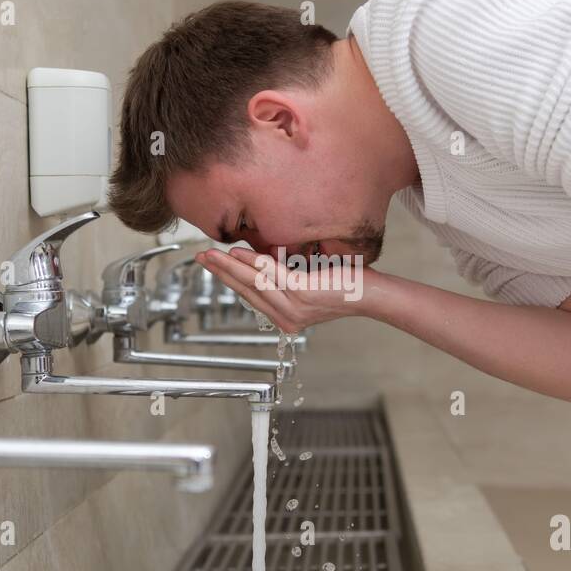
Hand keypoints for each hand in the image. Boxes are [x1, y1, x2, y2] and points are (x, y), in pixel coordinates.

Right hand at [195, 246, 373, 333]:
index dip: (229, 279)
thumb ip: (286, 277)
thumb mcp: (308, 282)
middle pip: (246, 290)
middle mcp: (286, 317)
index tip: (212, 264)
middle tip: (201, 258)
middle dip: (221, 272)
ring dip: (230, 266)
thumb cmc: (344, 283)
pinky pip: (271, 275)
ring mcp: (293, 308)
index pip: (251, 295)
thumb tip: (262, 260)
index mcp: (285, 317)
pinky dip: (252, 262)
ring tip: (212, 254)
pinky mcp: (301, 294)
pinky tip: (239, 253)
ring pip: (254, 282)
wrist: (370, 293)